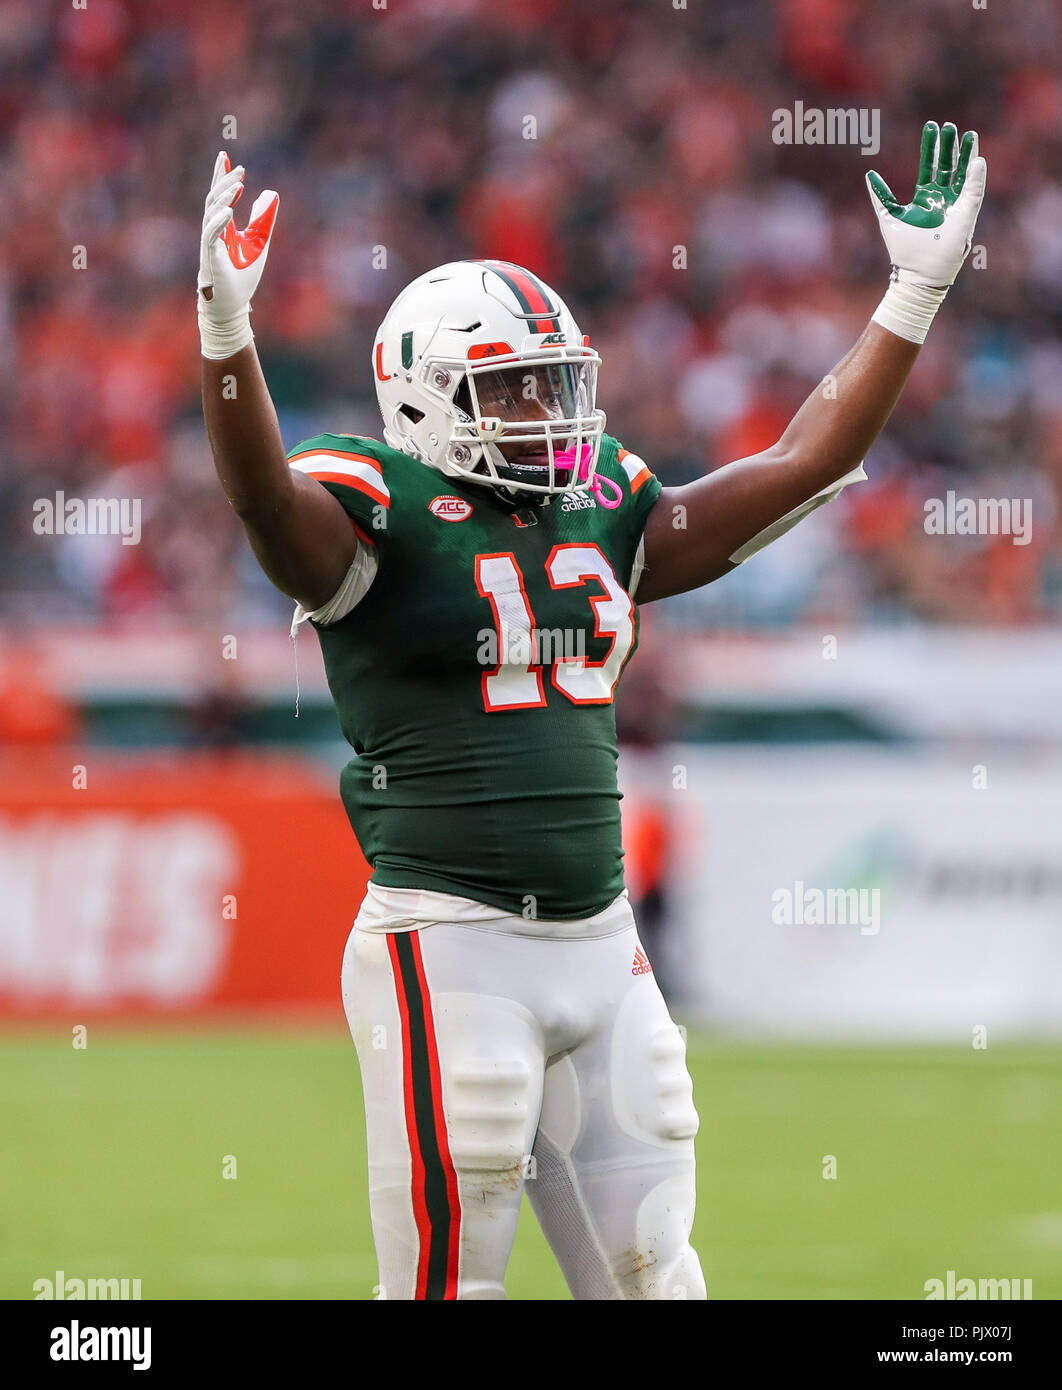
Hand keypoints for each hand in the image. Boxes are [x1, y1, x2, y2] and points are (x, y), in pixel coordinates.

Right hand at [198, 151, 278, 358]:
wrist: (232, 305)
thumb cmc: (241, 277)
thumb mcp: (258, 242)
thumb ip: (263, 220)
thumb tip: (271, 194)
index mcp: (222, 226)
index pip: (219, 196)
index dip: (221, 176)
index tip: (225, 156)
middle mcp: (212, 231)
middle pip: (213, 199)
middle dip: (223, 181)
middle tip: (238, 166)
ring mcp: (209, 243)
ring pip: (211, 213)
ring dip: (224, 197)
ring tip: (238, 183)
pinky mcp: (210, 257)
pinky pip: (210, 234)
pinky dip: (219, 221)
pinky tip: (229, 210)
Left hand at [866, 122, 986, 287]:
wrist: (919, 274)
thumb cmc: (904, 250)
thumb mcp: (889, 218)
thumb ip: (881, 196)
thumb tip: (869, 174)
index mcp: (925, 197)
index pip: (930, 166)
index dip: (931, 147)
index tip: (931, 126)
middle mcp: (941, 199)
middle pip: (948, 166)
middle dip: (949, 146)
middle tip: (949, 125)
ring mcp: (954, 206)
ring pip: (962, 174)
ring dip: (966, 155)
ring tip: (968, 134)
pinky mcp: (965, 216)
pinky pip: (973, 193)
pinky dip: (975, 177)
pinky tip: (977, 160)